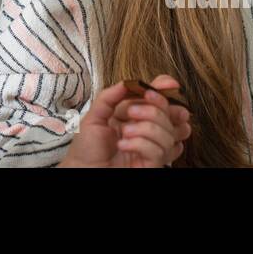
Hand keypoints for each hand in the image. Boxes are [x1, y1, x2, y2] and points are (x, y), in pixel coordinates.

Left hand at [59, 75, 191, 167]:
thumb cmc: (86, 148)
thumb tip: (127, 83)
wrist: (82, 169)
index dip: (166, 91)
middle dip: (156, 108)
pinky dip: (140, 144)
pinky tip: (123, 145)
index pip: (159, 101)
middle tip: (133, 110)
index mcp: (135, 117)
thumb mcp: (94, 116)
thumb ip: (109, 97)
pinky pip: (158, 150)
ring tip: (124, 131)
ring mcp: (151, 149)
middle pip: (170, 116)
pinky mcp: (152, 164)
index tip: (167, 83)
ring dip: (145, 128)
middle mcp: (147, 132)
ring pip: (168, 133)